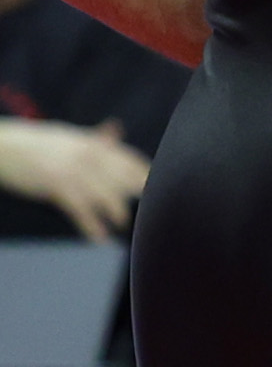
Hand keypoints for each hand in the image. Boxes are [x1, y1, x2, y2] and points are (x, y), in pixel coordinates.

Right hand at [0, 119, 147, 240]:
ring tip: (123, 224)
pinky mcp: (57, 185)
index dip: (144, 173)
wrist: (5, 147)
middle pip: (122, 177)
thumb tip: (116, 128)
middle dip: (136, 194)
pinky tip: (100, 238)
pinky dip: (92, 225)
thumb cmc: (37, 144)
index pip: (128, 158)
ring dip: (116, 211)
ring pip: (105, 194)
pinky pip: (80, 209)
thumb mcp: (69, 137)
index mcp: (93, 142)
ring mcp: (74, 169)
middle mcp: (89, 154)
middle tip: (151, 210)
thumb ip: (95, 137)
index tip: (161, 185)